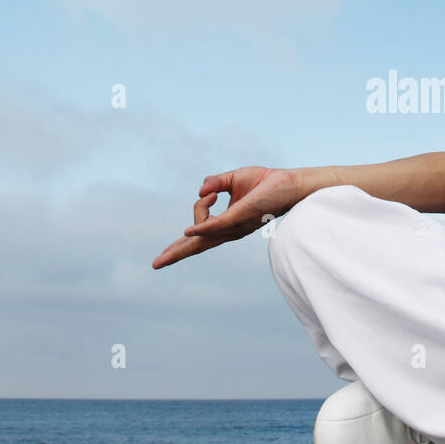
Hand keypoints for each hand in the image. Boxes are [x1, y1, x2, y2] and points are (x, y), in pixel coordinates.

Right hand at [151, 166, 301, 268]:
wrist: (289, 183)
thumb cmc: (266, 182)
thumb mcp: (233, 178)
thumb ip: (214, 183)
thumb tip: (201, 192)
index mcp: (227, 224)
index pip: (200, 236)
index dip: (188, 231)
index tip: (204, 204)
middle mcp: (229, 230)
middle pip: (197, 245)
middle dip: (175, 253)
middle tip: (155, 264)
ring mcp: (234, 226)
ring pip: (201, 234)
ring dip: (185, 236)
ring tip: (179, 238)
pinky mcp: (240, 217)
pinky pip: (216, 225)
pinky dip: (201, 227)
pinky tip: (188, 232)